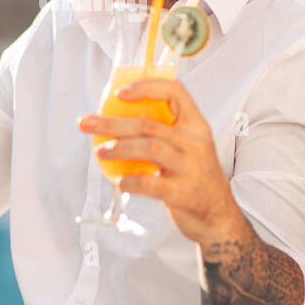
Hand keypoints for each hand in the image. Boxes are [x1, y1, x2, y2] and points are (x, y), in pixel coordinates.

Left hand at [77, 78, 243, 245]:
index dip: (146, 87)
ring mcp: (191, 168)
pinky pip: (150, 182)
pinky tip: (119, 182)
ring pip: (149, 148)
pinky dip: (129, 181)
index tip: (119, 94)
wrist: (218, 217)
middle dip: (112, 122)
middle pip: (148, 124)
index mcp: (197, 126)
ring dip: (118, 148)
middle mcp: (196, 142)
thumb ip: (166, 133)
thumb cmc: (196, 179)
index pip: (176, 92)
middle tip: (86, 123)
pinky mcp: (183, 193)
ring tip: (101, 151)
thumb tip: (119, 121)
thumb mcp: (190, 148)